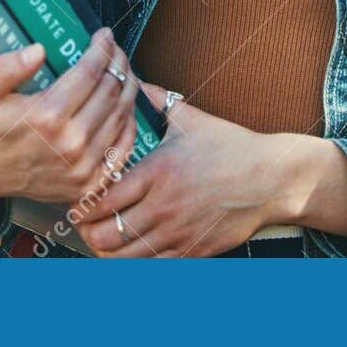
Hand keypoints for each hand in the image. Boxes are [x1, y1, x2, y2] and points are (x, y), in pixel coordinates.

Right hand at [0, 27, 141, 205]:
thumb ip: (4, 68)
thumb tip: (38, 50)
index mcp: (46, 116)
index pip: (90, 73)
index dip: (102, 50)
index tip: (105, 35)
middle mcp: (70, 143)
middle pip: (111, 92)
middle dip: (118, 63)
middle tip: (115, 49)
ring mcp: (84, 167)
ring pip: (122, 116)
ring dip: (128, 88)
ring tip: (123, 70)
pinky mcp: (90, 183)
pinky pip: (123, 147)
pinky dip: (130, 122)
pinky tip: (125, 105)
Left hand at [72, 83, 289, 256]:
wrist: (271, 178)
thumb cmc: (231, 146)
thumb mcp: (192, 119)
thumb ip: (157, 101)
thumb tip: (131, 79)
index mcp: (157, 172)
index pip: (102, 200)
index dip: (81, 207)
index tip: (76, 204)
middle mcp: (163, 207)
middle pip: (106, 235)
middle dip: (88, 232)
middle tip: (83, 225)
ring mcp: (178, 233)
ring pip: (125, 258)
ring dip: (107, 252)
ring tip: (101, 240)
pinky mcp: (192, 252)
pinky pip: (152, 268)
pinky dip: (135, 263)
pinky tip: (130, 252)